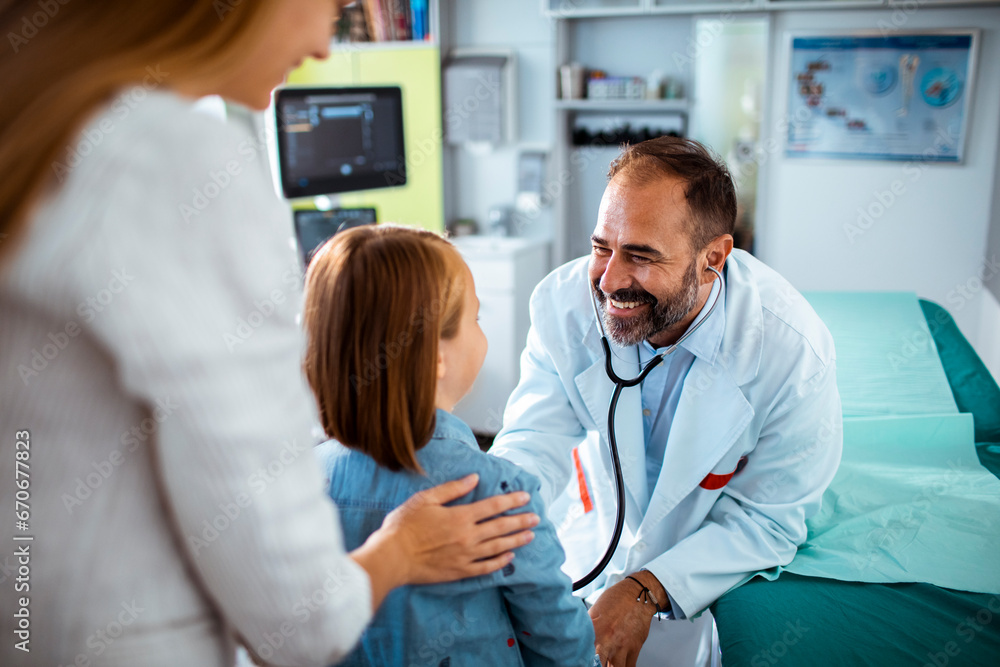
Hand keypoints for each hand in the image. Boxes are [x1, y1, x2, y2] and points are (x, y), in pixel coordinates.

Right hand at [350, 473, 537, 608]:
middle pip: (501, 527)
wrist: (392, 557)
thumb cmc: (404, 525)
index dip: (512, 501)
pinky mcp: (459, 572)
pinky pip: (485, 568)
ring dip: (516, 541)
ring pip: (498, 548)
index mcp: (460, 516)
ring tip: (530, 536)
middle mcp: (468, 537)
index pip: (493, 506)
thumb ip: (453, 489)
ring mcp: (465, 556)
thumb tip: (474, 478)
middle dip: (520, 521)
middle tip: (536, 518)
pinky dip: (500, 562)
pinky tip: (509, 557)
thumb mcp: (426, 499)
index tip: (526, 497)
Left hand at [590, 575, 659, 666]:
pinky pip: (630, 666)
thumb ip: (587, 627)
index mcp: (594, 631)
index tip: (582, 661)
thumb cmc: (616, 600)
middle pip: (599, 664)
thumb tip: (577, 637)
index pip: (585, 654)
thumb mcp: (594, 611)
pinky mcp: (635, 648)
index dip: (582, 660)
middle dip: (597, 665)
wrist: (638, 594)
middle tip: (596, 664)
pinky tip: (619, 665)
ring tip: (607, 665)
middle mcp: (607, 640)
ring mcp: (622, 646)